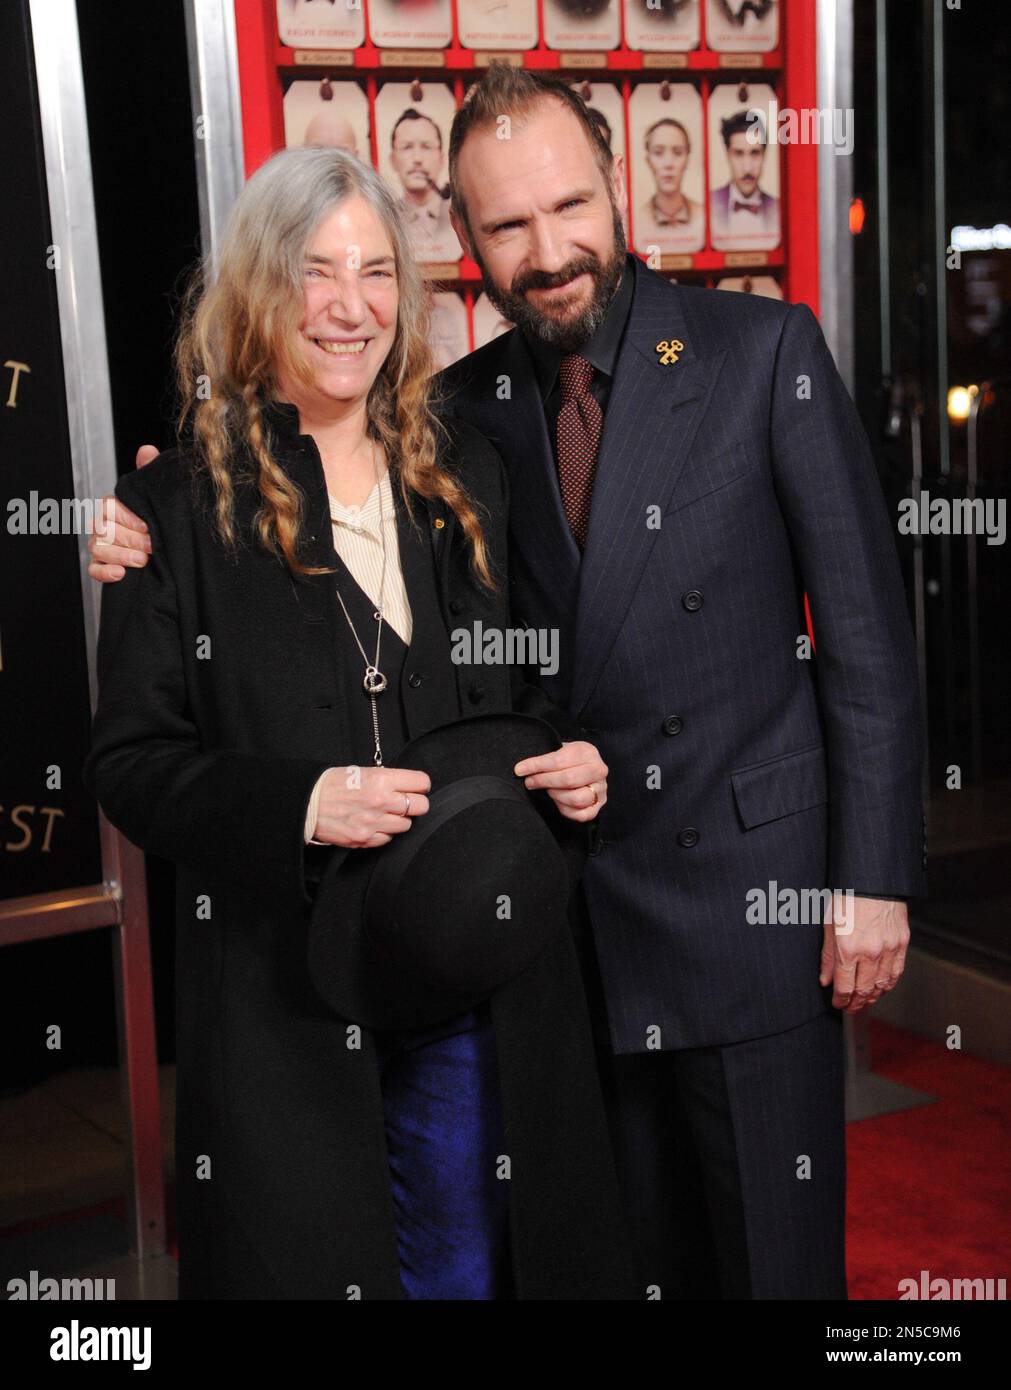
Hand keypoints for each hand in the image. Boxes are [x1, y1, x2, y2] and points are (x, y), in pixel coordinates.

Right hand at [86, 445, 158, 581]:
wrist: (166, 551)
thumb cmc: (156, 520)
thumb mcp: (155, 497)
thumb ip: (148, 474)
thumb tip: (147, 450)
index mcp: (114, 507)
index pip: (110, 506)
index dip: (128, 517)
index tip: (147, 526)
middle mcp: (103, 525)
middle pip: (104, 528)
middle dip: (129, 538)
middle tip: (151, 545)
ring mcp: (100, 546)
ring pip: (98, 548)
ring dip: (120, 554)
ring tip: (142, 560)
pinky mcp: (101, 567)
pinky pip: (94, 570)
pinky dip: (106, 572)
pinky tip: (121, 574)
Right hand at [314, 766, 430, 848]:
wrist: (306, 803)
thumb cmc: (331, 784)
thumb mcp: (361, 771)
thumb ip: (386, 779)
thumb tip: (404, 786)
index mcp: (381, 780)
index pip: (421, 782)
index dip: (419, 784)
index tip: (415, 786)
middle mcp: (381, 802)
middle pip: (420, 806)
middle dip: (414, 803)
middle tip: (404, 801)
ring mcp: (373, 823)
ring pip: (406, 825)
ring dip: (399, 819)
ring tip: (384, 812)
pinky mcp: (365, 839)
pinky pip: (388, 838)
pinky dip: (384, 832)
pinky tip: (373, 823)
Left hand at [513, 741, 607, 822]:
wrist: (586, 767)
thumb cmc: (570, 759)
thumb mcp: (561, 750)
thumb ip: (546, 758)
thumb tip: (522, 768)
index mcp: (588, 752)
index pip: (559, 760)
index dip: (537, 766)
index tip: (520, 770)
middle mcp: (598, 770)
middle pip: (569, 780)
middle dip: (544, 781)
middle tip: (530, 782)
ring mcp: (601, 789)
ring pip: (576, 799)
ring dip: (556, 796)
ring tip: (548, 790)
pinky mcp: (599, 806)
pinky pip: (581, 814)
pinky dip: (566, 810)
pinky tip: (558, 802)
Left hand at [819, 895, 909, 1012]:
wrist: (873, 880)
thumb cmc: (848, 896)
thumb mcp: (829, 924)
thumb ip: (828, 956)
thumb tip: (825, 979)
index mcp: (848, 948)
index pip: (844, 986)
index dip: (840, 1000)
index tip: (837, 1003)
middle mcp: (870, 952)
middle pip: (864, 990)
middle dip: (856, 1003)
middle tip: (850, 1007)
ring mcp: (889, 949)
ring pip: (883, 985)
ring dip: (873, 997)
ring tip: (865, 1001)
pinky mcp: (902, 943)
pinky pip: (897, 972)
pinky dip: (889, 984)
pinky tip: (882, 988)